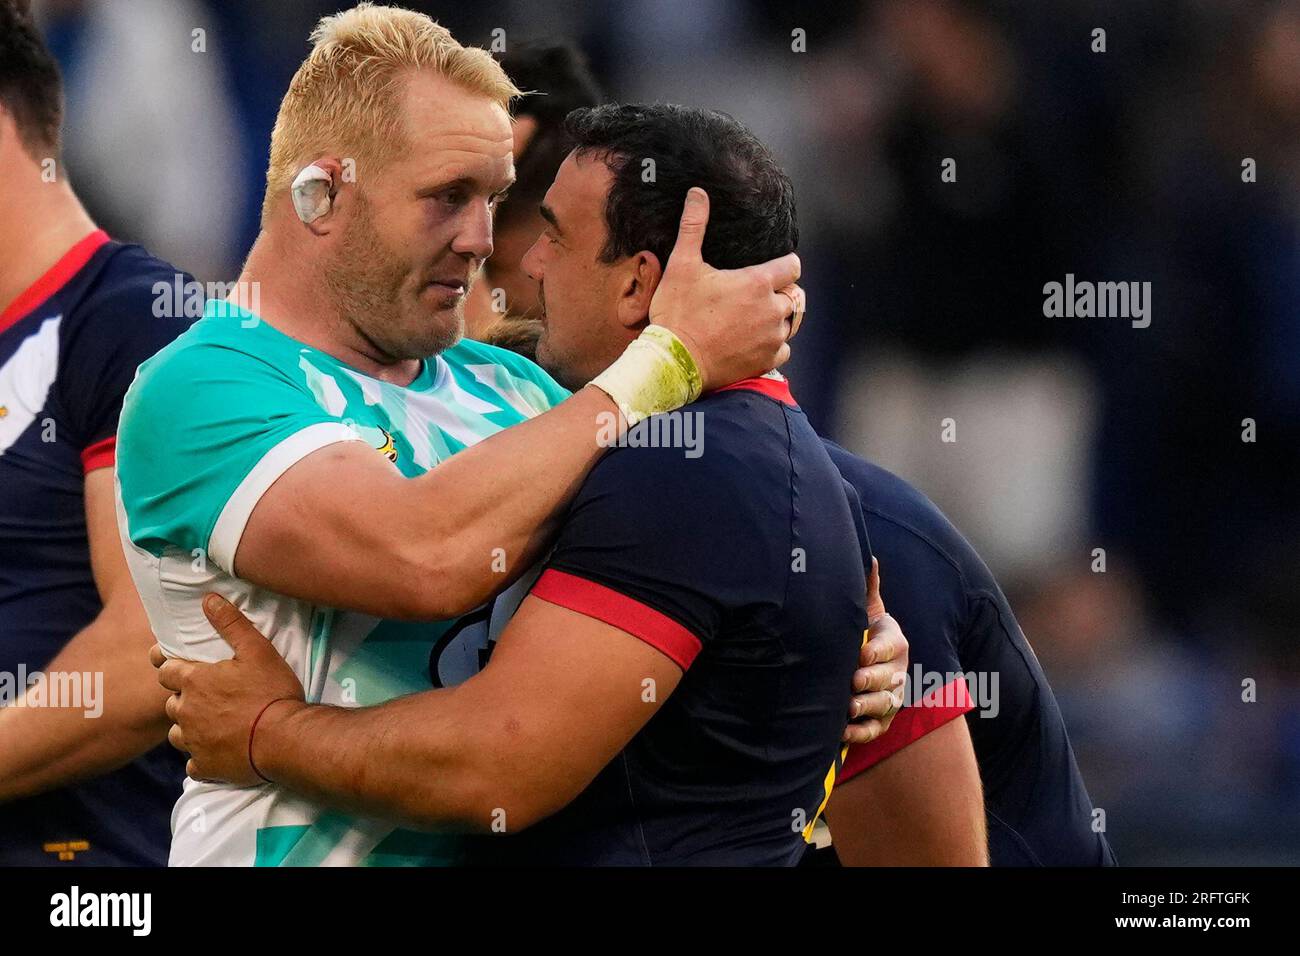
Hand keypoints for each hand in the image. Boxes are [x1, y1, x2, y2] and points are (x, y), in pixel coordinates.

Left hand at [152, 594, 305, 784]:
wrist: (285, 739)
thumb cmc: (271, 692)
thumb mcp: (257, 650)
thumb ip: (231, 624)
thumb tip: (208, 599)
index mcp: (194, 681)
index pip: (165, 670)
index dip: (172, 667)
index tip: (177, 667)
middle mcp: (186, 711)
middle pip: (171, 703)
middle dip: (184, 699)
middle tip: (208, 697)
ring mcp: (193, 742)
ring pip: (178, 734)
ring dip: (189, 728)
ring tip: (212, 725)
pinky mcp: (204, 767)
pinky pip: (193, 763)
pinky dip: (201, 757)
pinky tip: (217, 752)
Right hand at [649, 187, 801, 389]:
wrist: (674, 361)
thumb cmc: (678, 312)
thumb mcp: (682, 265)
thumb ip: (694, 226)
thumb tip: (698, 193)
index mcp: (757, 283)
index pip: (792, 267)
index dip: (785, 265)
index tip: (773, 268)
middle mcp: (771, 310)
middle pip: (792, 295)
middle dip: (778, 293)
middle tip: (754, 296)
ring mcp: (771, 337)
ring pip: (788, 323)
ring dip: (776, 319)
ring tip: (752, 319)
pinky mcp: (766, 361)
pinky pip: (783, 350)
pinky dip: (773, 345)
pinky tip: (754, 341)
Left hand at [843, 558, 908, 743]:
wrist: (871, 665)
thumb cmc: (865, 633)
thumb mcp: (869, 611)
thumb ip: (868, 589)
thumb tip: (868, 557)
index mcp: (895, 643)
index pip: (891, 647)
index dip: (877, 651)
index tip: (862, 653)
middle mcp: (897, 672)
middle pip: (889, 679)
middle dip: (872, 681)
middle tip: (853, 681)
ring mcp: (891, 698)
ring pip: (885, 705)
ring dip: (867, 706)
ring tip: (849, 706)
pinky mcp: (881, 721)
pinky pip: (875, 731)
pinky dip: (860, 733)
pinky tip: (843, 730)